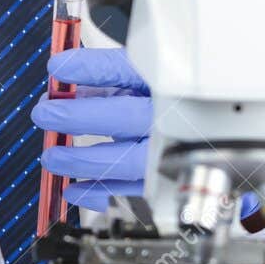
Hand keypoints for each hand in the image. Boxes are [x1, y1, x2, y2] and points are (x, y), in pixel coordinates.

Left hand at [32, 48, 260, 218]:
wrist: (218, 133)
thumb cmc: (169, 100)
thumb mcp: (141, 76)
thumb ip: (105, 76)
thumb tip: (63, 77)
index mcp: (167, 82)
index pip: (127, 69)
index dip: (90, 68)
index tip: (58, 68)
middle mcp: (175, 117)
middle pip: (127, 116)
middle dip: (80, 117)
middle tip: (46, 115)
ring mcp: (173, 151)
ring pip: (130, 161)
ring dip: (85, 160)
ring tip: (53, 157)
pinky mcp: (169, 181)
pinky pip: (136, 194)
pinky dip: (102, 195)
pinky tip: (76, 190)